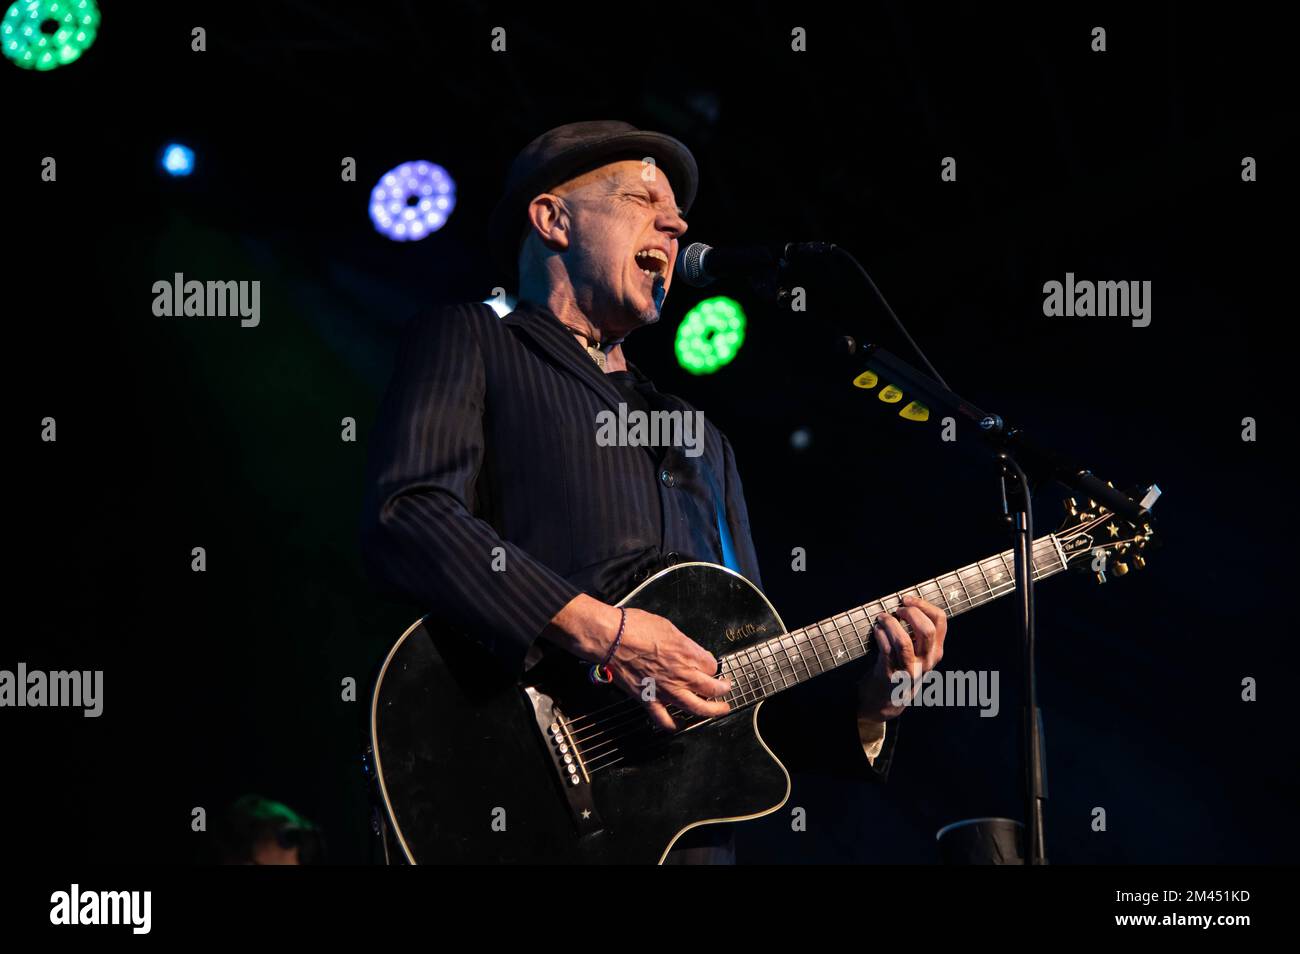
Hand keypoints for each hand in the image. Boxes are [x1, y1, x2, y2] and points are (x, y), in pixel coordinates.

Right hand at [547, 595, 731, 729]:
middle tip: (726, 689)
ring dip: (712, 711)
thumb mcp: (667, 626)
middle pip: (712, 688)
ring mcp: (666, 690)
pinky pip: (665, 719)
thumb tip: (689, 650)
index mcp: (687, 653)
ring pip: (697, 708)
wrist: (611, 638)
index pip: (712, 665)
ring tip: (720, 710)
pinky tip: (681, 725)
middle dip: (723, 689)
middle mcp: (681, 674)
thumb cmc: (635, 627)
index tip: (709, 665)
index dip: (712, 666)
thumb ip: (683, 642)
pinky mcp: (649, 699)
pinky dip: (675, 725)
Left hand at [858, 595, 947, 721]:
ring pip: (904, 642)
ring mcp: (909, 670)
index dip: (923, 604)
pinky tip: (876, 630)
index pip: (940, 621)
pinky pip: (885, 651)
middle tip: (896, 609)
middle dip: (910, 613)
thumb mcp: (920, 653)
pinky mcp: (891, 675)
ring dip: (890, 624)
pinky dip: (880, 635)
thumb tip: (908, 603)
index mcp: (936, 651)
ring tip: (882, 618)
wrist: (888, 700)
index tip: (907, 599)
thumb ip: (920, 634)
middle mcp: (926, 661)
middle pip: (926, 630)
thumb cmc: (902, 668)